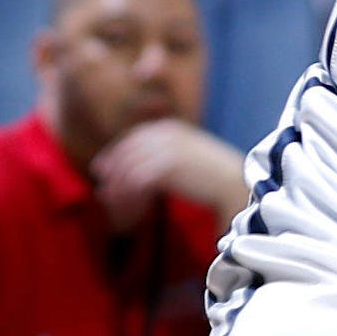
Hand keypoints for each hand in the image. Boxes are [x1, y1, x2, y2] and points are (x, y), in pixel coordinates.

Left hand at [88, 118, 236, 230]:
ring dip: (118, 187)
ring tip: (112, 203)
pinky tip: (129, 207)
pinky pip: (136, 181)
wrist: (234, 182)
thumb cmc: (214, 174)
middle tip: (102, 189)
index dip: (114, 153)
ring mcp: (164, 149)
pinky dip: (128, 196)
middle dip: (111, 169)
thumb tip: (142, 168)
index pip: (133, 139)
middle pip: (126, 151)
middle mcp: (165, 134)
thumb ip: (167, 154)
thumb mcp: (189, 155)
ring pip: (128, 168)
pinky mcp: (165, 167)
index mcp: (170, 128)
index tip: (102, 169)